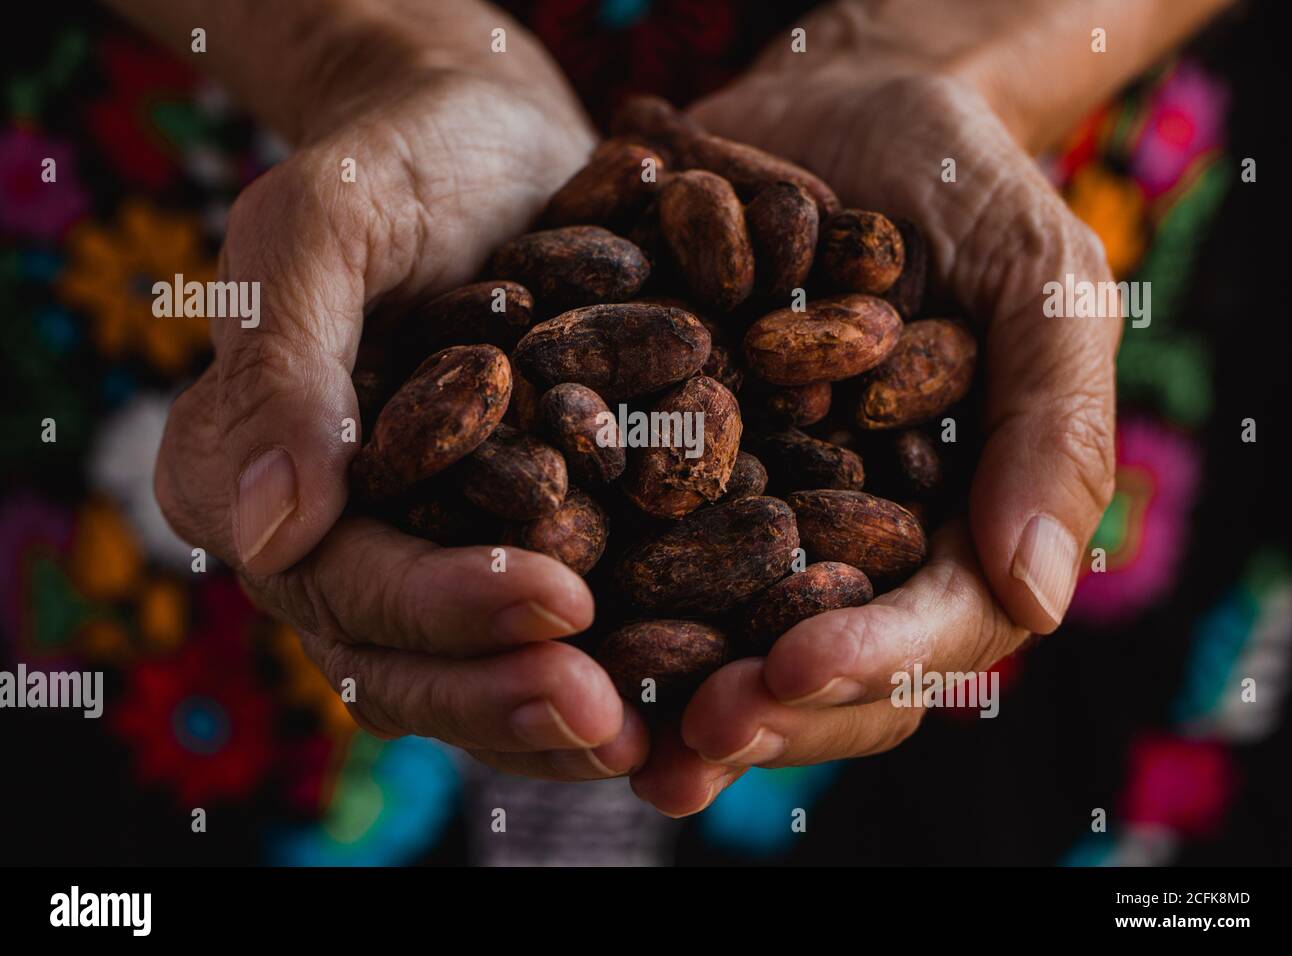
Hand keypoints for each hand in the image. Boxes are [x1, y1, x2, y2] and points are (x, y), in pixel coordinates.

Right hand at [155, 37, 649, 779]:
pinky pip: (557, 635)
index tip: (556, 600)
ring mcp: (428, 554)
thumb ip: (283, 360)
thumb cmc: (397, 166)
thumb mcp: (325, 224)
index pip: (340, 580)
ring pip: (483, 673)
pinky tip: (702, 684)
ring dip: (569, 716)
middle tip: (614, 716)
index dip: (440, 608)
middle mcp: (339, 543)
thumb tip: (262, 532)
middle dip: (509, 695)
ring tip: (668, 734)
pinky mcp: (516, 545)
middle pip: (408, 664)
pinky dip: (622, 667)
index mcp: (256, 482)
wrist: (486, 147)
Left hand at [631, 14, 1120, 814]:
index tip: (791, 669)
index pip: (934, 631)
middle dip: (761, 709)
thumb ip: (1057, 427)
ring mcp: (764, 519)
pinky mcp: (679, 474)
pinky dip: (593, 588)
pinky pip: (639, 547)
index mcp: (959, 532)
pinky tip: (532, 613)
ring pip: (724, 638)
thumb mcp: (1040, 284)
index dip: (870, 663)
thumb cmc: (966, 187)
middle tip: (688, 742)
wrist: (843, 107)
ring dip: (666, 692)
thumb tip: (1043, 594)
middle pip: (823, 668)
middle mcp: (857, 550)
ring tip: (599, 721)